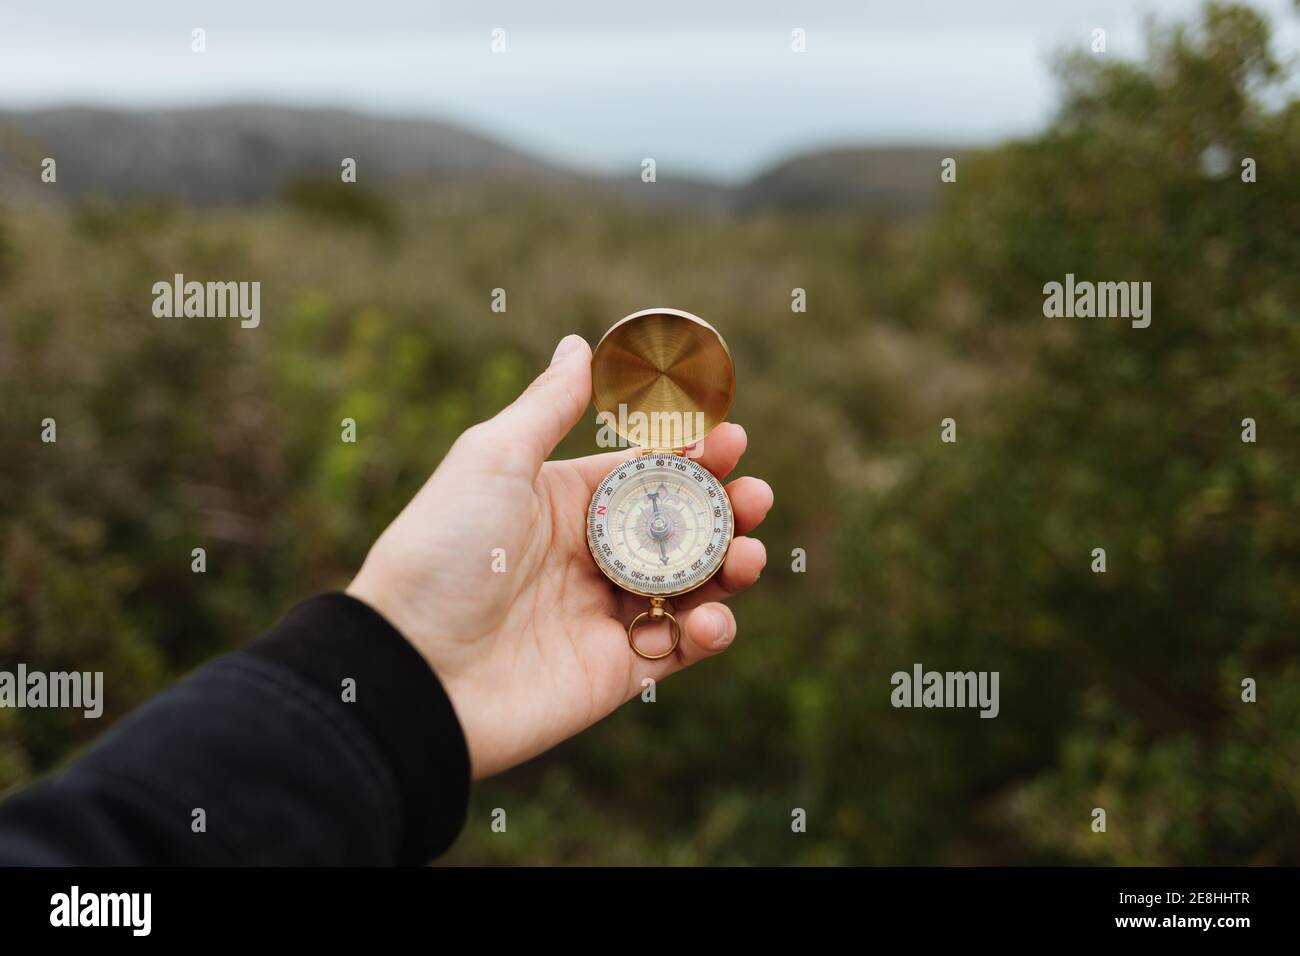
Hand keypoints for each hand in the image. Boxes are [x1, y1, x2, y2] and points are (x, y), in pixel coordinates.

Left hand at [347, 334, 772, 778]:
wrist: (412, 670)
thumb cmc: (444, 552)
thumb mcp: (492, 459)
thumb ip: (547, 406)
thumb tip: (579, 344)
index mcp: (565, 504)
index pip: (648, 473)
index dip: (695, 456)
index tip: (733, 440)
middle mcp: (590, 557)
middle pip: (681, 527)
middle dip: (727, 509)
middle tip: (754, 497)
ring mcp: (605, 615)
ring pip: (693, 585)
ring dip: (732, 567)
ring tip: (748, 555)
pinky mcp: (615, 672)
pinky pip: (680, 648)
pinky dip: (708, 632)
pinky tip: (709, 618)